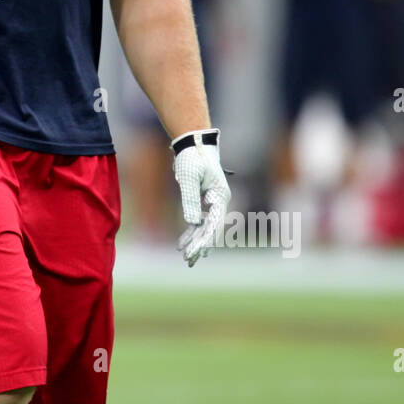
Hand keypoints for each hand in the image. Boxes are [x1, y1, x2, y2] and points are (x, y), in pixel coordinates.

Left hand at [171, 128, 231, 267]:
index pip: (213, 225)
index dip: (204, 241)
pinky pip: (199, 220)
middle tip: (189, 261)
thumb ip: (190, 200)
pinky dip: (191, 231)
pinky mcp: (204, 200)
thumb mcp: (188, 178)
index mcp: (220, 197)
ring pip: (205, 227)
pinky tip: (182, 243)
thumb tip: (192, 222)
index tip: (194, 253)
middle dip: (200, 246)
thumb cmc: (192, 158)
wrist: (192, 142)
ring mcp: (213, 201)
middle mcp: (219, 201)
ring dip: (196, 242)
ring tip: (186, 258)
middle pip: (211, 229)